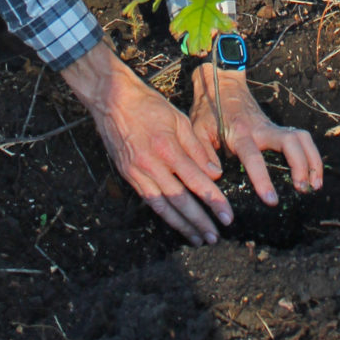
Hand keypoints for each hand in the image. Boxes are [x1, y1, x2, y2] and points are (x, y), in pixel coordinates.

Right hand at [61, 42, 232, 245]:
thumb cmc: (148, 105)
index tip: (227, 215)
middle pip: (180, 200)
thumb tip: (215, 173)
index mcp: (167, 147)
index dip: (213, 200)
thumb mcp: (178, 119)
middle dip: (200, 221)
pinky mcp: (128, 177)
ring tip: (199, 238)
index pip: (196, 180)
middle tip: (216, 236)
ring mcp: (137, 173)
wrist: (112, 100)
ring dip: (182, 225)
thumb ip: (197, 148)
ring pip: (163, 207)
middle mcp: (151, 165)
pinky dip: (165, 215)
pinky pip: (149, 201)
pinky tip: (176, 224)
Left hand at [190, 63, 322, 205]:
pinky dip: (311, 155)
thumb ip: (203, 153)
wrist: (222, 83)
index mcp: (240, 133)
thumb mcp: (197, 130)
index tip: (271, 200)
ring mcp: (272, 127)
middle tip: (303, 189)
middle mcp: (261, 129)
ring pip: (301, 138)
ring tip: (314, 185)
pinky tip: (314, 174)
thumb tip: (216, 175)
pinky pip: (300, 139)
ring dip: (312, 160)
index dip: (262, 179)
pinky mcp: (277, 129)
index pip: (254, 157)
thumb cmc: (208, 110)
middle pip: (290, 142)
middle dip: (300, 165)